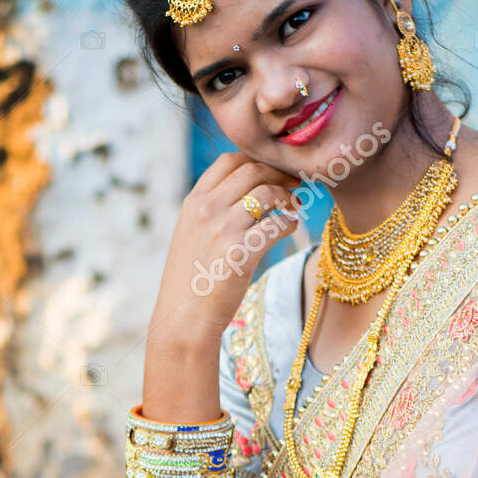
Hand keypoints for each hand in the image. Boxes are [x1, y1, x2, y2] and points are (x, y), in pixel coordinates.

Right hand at [148, 152, 303, 348]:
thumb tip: (249, 190)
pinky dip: (290, 223)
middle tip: (294, 186)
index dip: (258, 160)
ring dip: (288, 198)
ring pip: (267, 193)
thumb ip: (212, 210)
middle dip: (279, 175)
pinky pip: (277, 224)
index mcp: (194, 201)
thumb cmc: (192, 279)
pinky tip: (291, 229)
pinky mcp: (240, 252)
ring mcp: (222, 229)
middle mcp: (206, 209)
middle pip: (252, 170)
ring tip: (294, 208)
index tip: (273, 172)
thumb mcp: (192, 234)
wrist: (183, 318)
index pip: (229, 160)